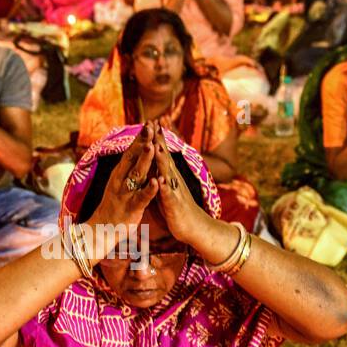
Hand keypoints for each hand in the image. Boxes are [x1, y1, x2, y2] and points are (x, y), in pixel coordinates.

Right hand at [85, 124, 160, 237]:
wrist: (100, 229)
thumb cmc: (114, 205)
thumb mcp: (119, 182)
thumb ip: (128, 168)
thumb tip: (136, 151)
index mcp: (119, 173)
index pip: (130, 151)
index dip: (139, 137)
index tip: (148, 122)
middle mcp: (121, 180)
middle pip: (133, 158)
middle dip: (142, 142)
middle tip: (150, 127)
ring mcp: (125, 193)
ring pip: (137, 174)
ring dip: (145, 160)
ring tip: (152, 147)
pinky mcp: (132, 208)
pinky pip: (142, 197)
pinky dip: (150, 189)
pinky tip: (157, 181)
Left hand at [149, 125, 214, 248]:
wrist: (195, 226)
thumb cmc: (178, 206)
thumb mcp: (169, 185)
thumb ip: (163, 171)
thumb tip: (157, 157)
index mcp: (169, 175)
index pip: (163, 152)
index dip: (157, 136)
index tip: (152, 119)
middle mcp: (173, 179)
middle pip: (165, 156)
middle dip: (159, 139)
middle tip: (154, 122)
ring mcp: (175, 191)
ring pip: (167, 172)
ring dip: (162, 159)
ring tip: (155, 145)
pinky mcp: (174, 205)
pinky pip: (168, 195)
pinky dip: (164, 187)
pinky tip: (160, 179)